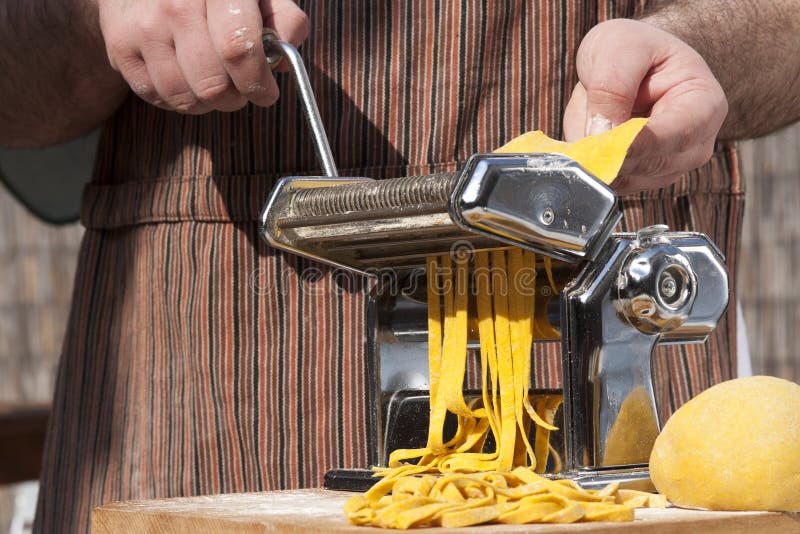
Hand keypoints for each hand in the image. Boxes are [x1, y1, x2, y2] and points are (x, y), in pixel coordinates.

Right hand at [98, 0, 308, 113]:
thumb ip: (283, 19)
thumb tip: (284, 54)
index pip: (238, 48)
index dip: (257, 81)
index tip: (267, 93)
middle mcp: (175, 2)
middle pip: (212, 83)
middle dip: (235, 98)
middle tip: (240, 90)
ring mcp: (143, 24)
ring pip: (184, 97)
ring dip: (207, 103)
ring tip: (214, 83)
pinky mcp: (120, 44)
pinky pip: (156, 96)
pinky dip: (178, 99)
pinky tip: (187, 78)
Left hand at [563, 19, 727, 193]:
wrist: (633, 62)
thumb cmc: (635, 49)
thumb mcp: (621, 48)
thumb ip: (612, 87)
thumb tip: (600, 134)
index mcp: (704, 105)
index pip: (674, 136)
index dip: (637, 145)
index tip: (603, 145)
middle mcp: (694, 144)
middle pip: (651, 166)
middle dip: (611, 157)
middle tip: (578, 147)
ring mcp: (668, 166)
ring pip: (626, 179)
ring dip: (598, 160)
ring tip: (581, 130)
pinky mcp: (640, 177)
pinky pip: (611, 182)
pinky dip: (592, 167)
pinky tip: (581, 145)